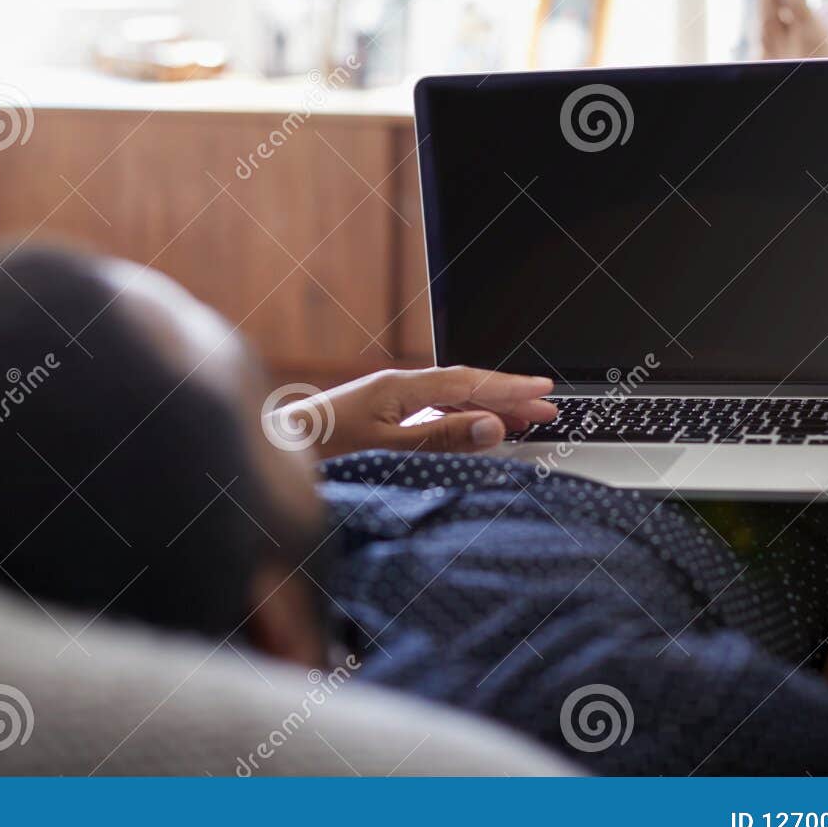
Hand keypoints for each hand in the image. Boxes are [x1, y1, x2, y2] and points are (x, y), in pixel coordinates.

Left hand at [277, 366, 557, 457]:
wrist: (280, 444)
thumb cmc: (324, 444)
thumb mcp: (389, 444)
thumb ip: (441, 436)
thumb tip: (491, 426)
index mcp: (403, 385)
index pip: (469, 382)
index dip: (509, 386)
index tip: (543, 390)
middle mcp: (400, 385)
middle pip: (466, 386)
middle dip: (508, 396)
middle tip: (547, 408)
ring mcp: (393, 398)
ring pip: (453, 398)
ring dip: (489, 407)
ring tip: (522, 420)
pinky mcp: (386, 412)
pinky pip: (436, 409)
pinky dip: (463, 417)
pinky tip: (475, 427)